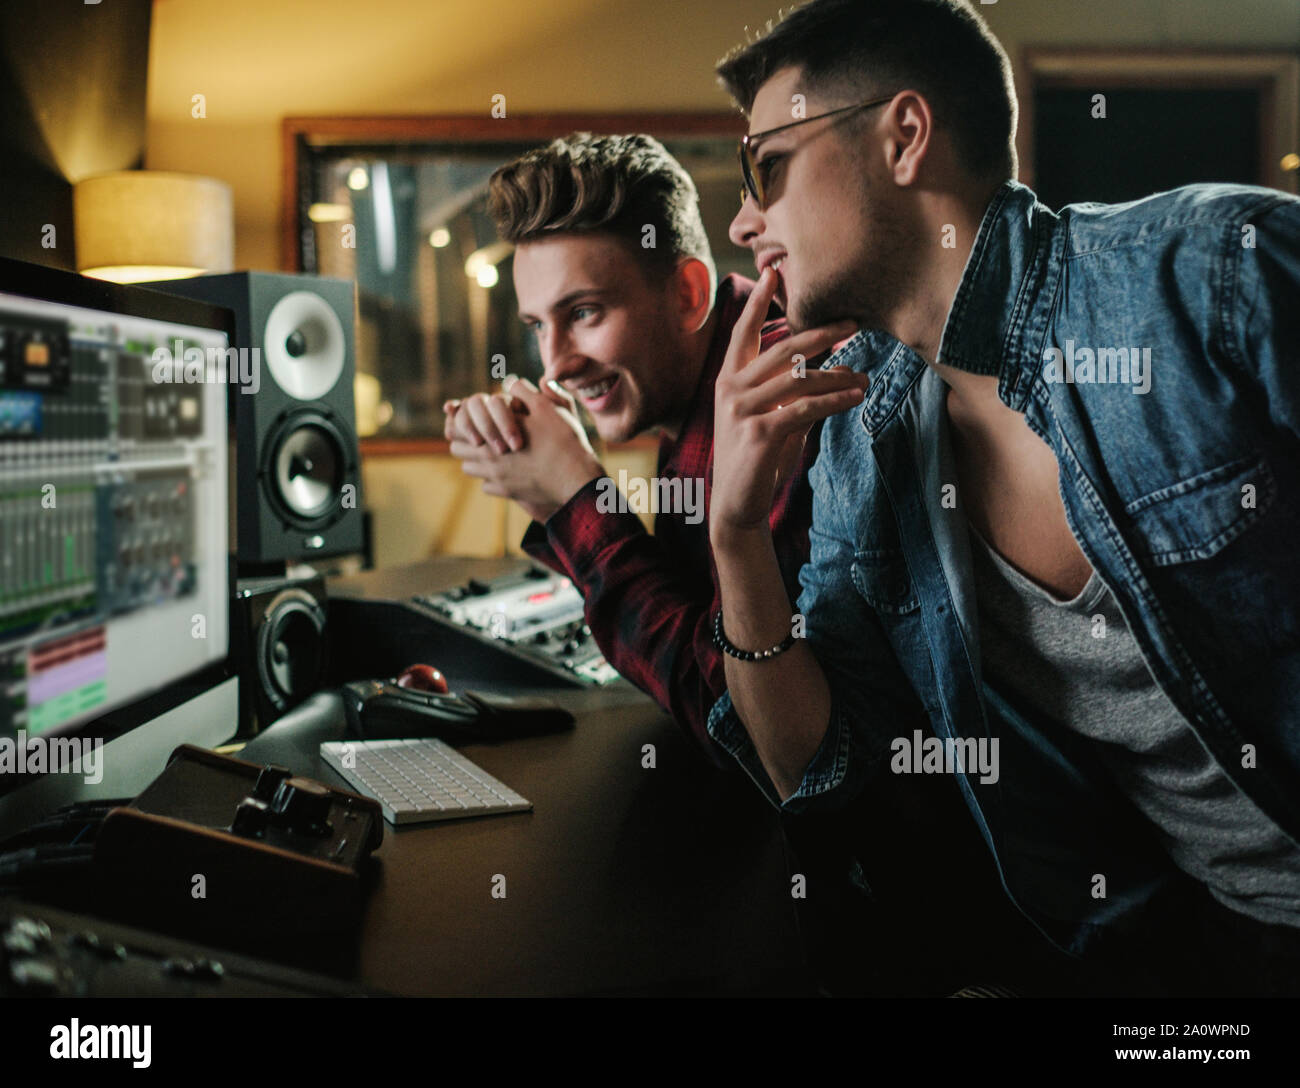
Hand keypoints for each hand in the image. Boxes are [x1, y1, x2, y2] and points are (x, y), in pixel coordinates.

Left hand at [446, 378, 603, 523]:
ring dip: (476, 459)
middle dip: (466, 439)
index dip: (462, 420)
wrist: (576, 478)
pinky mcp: (507, 493)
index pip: (457, 426)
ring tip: (493, 451)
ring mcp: (496, 478)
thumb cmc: (562, 440)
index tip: (471, 417)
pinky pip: (486, 486)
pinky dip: (491, 478)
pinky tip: (507, 470)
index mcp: (493, 433)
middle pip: (457, 449)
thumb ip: (524, 391)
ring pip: (468, 468)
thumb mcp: (546, 407)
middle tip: (481, 432)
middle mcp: (488, 458)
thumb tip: (509, 382)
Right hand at [710, 266, 866, 541]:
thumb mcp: (769, 419)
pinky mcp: (759, 433)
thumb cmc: (755, 460)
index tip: (774, 273)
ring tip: (865, 374)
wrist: (737, 503)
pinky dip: (834, 401)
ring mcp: (742, 411)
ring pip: (799, 380)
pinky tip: (856, 397)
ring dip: (838, 375)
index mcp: (728, 380)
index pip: (744, 334)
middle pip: (782, 349)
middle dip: (820, 332)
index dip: (759, 303)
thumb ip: (788, 393)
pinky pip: (804, 409)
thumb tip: (828, 372)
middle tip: (852, 321)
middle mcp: (731, 390)